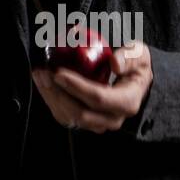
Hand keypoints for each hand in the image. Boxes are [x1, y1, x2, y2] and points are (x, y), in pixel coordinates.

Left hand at [32, 40, 152, 133]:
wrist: (135, 85)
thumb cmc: (136, 67)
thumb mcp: (139, 55)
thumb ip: (130, 56)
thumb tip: (115, 64)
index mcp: (127, 103)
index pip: (98, 98)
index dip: (76, 87)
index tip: (59, 72)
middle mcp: (112, 119)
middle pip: (79, 112)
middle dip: (57, 93)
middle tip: (43, 71)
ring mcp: (98, 124)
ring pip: (68, 117)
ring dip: (50, 97)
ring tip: (39, 74)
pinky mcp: (85, 123)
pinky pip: (64, 116)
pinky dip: (51, 100)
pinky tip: (43, 83)